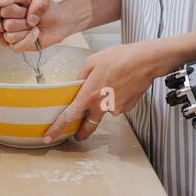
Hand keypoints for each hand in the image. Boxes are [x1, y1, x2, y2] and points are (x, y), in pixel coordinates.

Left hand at [44, 42, 165, 143]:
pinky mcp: (127, 108)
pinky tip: (120, 85)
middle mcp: (102, 106)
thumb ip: (81, 76)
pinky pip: (116, 106)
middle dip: (81, 132)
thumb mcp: (92, 61)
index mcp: (89, 95)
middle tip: (77, 134)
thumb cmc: (120, 58)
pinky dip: (115, 99)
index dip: (57, 129)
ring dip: (103, 104)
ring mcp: (116, 109)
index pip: (68, 117)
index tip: (49, 137)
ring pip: (104, 111)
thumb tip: (76, 85)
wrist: (145, 61)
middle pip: (88, 125)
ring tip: (111, 84)